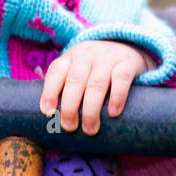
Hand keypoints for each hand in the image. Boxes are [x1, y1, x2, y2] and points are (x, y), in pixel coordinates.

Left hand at [38, 40, 156, 135]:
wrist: (128, 46)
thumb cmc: (96, 67)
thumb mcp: (79, 68)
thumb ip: (66, 85)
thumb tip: (53, 119)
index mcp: (71, 57)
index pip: (55, 72)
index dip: (49, 92)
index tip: (48, 113)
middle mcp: (87, 55)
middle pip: (75, 81)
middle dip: (70, 107)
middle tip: (69, 127)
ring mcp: (107, 58)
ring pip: (96, 84)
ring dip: (91, 109)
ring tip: (89, 129)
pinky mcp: (127, 62)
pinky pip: (121, 79)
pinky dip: (116, 97)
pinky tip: (113, 113)